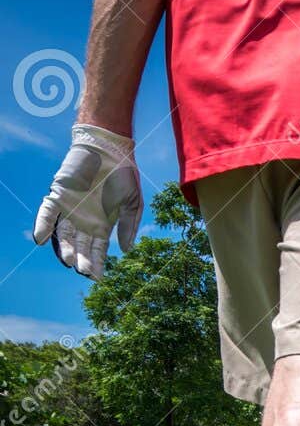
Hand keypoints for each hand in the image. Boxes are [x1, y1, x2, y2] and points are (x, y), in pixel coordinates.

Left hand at [33, 125, 142, 279]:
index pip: (98, 249)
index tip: (97, 277)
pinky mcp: (59, 195)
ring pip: (64, 234)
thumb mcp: (134, 203)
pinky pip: (47, 213)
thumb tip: (126, 250)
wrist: (109, 148)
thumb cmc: (124, 175)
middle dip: (82, 258)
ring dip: (64, 247)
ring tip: (68, 259)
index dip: (98, 263)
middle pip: (80, 245)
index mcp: (103, 224)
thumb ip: (129, 227)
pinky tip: (39, 238)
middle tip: (83, 269)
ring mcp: (71, 209)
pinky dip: (42, 225)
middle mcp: (85, 220)